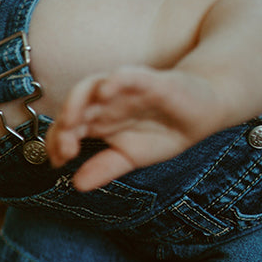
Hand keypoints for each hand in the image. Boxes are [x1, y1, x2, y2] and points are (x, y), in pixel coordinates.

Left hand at [46, 66, 224, 189]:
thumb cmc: (164, 131)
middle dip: (64, 125)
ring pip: (92, 86)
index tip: (58, 162)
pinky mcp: (151, 80)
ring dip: (79, 102)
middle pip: (74, 106)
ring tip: (73, 120)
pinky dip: (116, 80)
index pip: (66, 127)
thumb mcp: (131, 156)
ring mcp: (125, 89)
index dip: (56, 142)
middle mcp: (106, 102)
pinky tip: (106, 90)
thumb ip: (105, 168)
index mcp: (98, 120)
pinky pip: (129, 75)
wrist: (204, 111)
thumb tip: (77, 185)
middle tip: (66, 148)